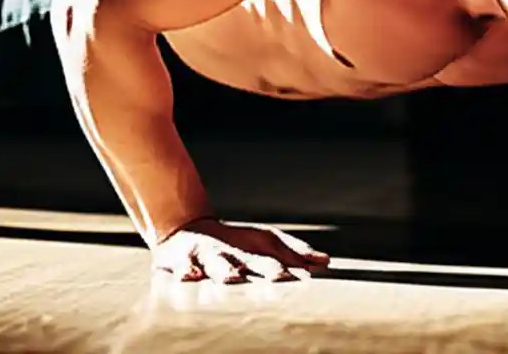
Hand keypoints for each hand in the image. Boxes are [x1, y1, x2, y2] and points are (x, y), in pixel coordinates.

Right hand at [152, 218, 330, 282]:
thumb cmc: (233, 243)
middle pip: (251, 259)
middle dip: (265, 267)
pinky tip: (188, 276)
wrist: (185, 230)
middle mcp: (232, 251)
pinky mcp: (181, 260)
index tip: (308, 275)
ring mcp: (207, 255)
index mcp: (254, 247)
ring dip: (225, 270)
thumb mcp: (263, 243)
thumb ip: (293, 253)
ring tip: (232, 277)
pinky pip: (182, 267)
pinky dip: (184, 271)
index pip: (277, 256)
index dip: (292, 265)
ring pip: (217, 263)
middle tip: (279, 275)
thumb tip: (326, 261)